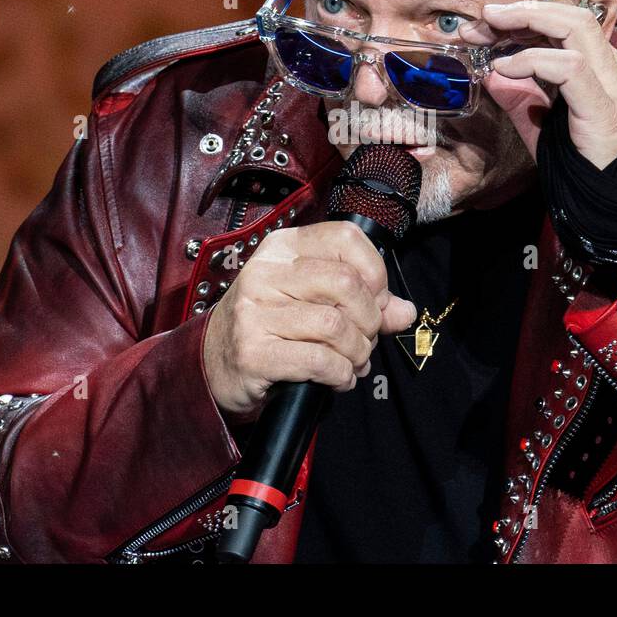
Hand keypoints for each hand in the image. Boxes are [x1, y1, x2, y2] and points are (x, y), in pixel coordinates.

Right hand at [202, 221, 417, 422]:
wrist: (210, 365)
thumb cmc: (268, 328)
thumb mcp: (310, 302)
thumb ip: (362, 303)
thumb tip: (405, 311)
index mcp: (283, 249)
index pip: (346, 238)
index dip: (375, 272)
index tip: (376, 300)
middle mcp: (266, 273)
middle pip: (346, 283)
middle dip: (369, 319)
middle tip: (365, 339)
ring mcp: (255, 312)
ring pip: (336, 325)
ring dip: (357, 352)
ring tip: (353, 363)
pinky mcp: (253, 352)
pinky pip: (319, 360)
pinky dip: (340, 374)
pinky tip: (338, 379)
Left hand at [458, 0, 616, 170]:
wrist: (612, 204)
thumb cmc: (581, 167)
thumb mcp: (541, 126)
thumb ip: (520, 98)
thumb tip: (491, 73)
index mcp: (601, 70)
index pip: (567, 26)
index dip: (527, 19)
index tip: (488, 26)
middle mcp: (612, 70)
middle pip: (572, 16)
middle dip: (523, 11)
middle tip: (483, 18)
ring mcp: (613, 85)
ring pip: (577, 27)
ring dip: (527, 21)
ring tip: (490, 27)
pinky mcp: (605, 107)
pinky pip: (570, 67)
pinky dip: (532, 61)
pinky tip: (505, 67)